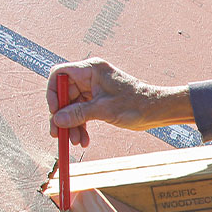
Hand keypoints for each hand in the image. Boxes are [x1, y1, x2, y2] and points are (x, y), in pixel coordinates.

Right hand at [46, 58, 192, 146]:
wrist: (158, 111)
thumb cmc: (136, 104)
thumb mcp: (105, 110)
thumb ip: (79, 113)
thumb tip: (57, 119)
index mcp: (91, 70)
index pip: (60, 74)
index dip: (53, 92)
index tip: (54, 111)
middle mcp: (90, 77)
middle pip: (65, 94)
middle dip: (62, 116)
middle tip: (58, 135)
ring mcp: (95, 90)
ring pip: (73, 107)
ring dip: (72, 125)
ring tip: (76, 142)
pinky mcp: (99, 102)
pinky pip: (83, 113)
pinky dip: (82, 126)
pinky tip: (84, 141)